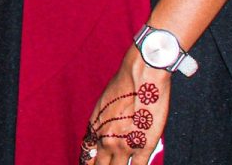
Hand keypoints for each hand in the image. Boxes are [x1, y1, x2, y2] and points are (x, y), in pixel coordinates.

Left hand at [80, 47, 171, 164]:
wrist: (141, 75)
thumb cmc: (123, 85)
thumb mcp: (104, 105)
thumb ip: (102, 124)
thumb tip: (103, 136)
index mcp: (95, 129)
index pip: (87, 156)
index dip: (89, 164)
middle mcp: (106, 140)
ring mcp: (125, 145)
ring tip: (120, 164)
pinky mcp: (144, 146)